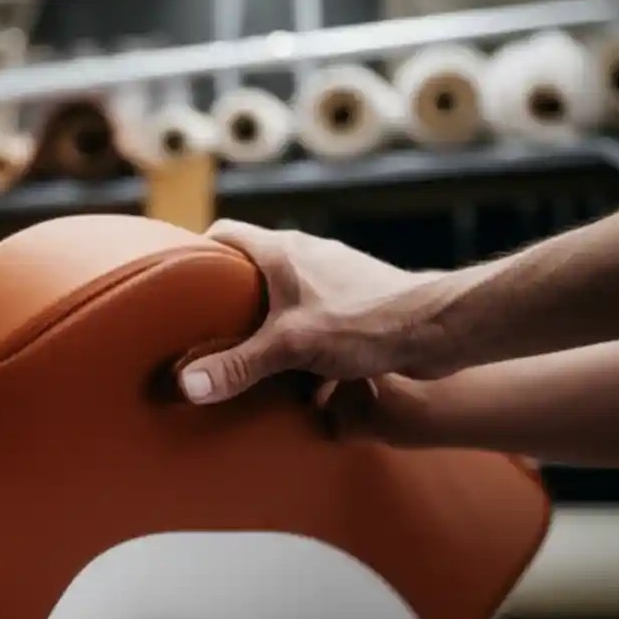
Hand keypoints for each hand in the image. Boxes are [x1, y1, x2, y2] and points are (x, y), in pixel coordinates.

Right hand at [179, 220, 459, 404]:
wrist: (437, 328)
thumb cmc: (365, 322)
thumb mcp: (291, 347)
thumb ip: (238, 366)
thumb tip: (188, 385)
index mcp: (281, 251)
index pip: (225, 233)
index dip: (198, 254)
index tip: (181, 285)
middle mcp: (306, 254)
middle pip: (253, 267)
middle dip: (232, 301)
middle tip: (209, 332)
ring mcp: (334, 275)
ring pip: (287, 294)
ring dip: (270, 324)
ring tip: (254, 358)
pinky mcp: (358, 298)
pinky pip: (316, 314)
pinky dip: (303, 338)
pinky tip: (305, 373)